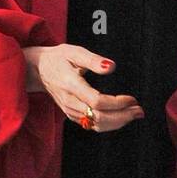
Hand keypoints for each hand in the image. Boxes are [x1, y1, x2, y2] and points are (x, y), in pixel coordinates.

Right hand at [22, 44, 144, 131]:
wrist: (38, 70)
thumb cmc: (58, 58)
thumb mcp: (74, 52)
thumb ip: (93, 60)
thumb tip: (111, 67)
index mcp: (71, 85)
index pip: (97, 102)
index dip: (117, 103)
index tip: (132, 99)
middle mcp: (70, 102)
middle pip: (98, 118)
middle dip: (122, 116)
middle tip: (139, 110)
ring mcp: (70, 111)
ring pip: (96, 125)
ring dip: (118, 122)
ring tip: (134, 115)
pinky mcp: (72, 115)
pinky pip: (91, 125)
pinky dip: (108, 124)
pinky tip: (121, 117)